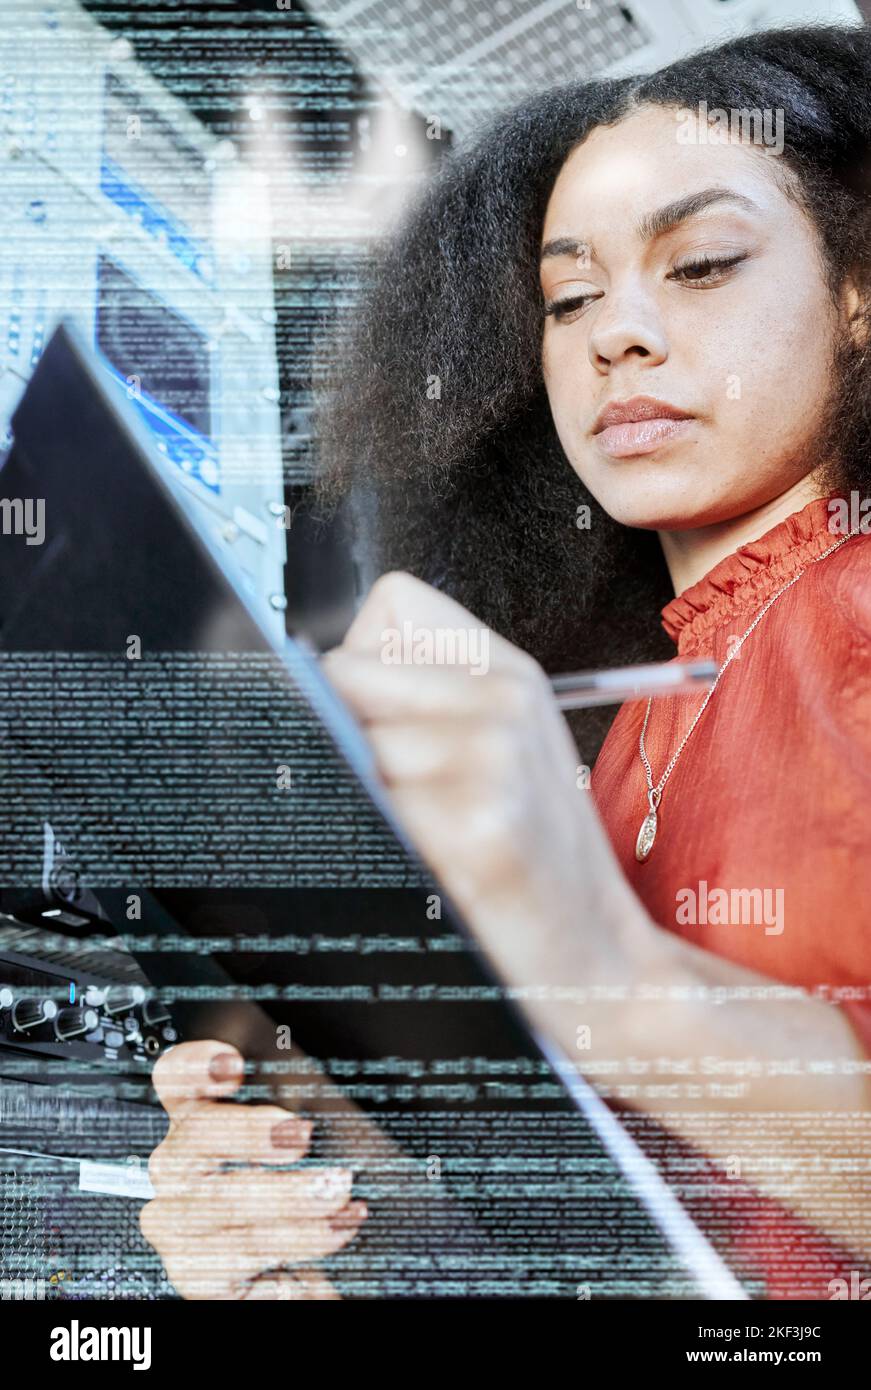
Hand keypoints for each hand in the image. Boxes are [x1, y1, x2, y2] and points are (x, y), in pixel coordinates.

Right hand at [140, 1040, 366, 1299]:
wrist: (285, 1270)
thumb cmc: (289, 1193)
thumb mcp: (293, 1148)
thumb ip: (296, 1116)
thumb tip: (327, 1101)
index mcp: (194, 1119)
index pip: (176, 1079)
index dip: (198, 1066)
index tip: (233, 1064)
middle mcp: (177, 1166)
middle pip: (199, 1135)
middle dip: (252, 1132)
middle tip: (300, 1134)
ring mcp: (177, 1219)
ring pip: (225, 1201)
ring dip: (290, 1196)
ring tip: (337, 1191)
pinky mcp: (194, 1269)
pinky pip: (243, 1253)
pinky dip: (299, 1239)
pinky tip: (332, 1229)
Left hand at [321, 571, 646, 988]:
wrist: (600, 965)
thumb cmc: (534, 865)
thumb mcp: (504, 756)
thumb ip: (425, 701)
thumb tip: (298, 679)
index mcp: (511, 673)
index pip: (390, 606)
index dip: (362, 663)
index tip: (377, 721)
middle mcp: (506, 699)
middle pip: (345, 675)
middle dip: (342, 735)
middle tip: (395, 799)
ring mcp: (494, 758)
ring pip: (345, 746)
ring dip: (357, 799)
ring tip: (418, 843)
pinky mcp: (477, 825)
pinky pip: (367, 808)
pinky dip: (372, 843)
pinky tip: (422, 869)